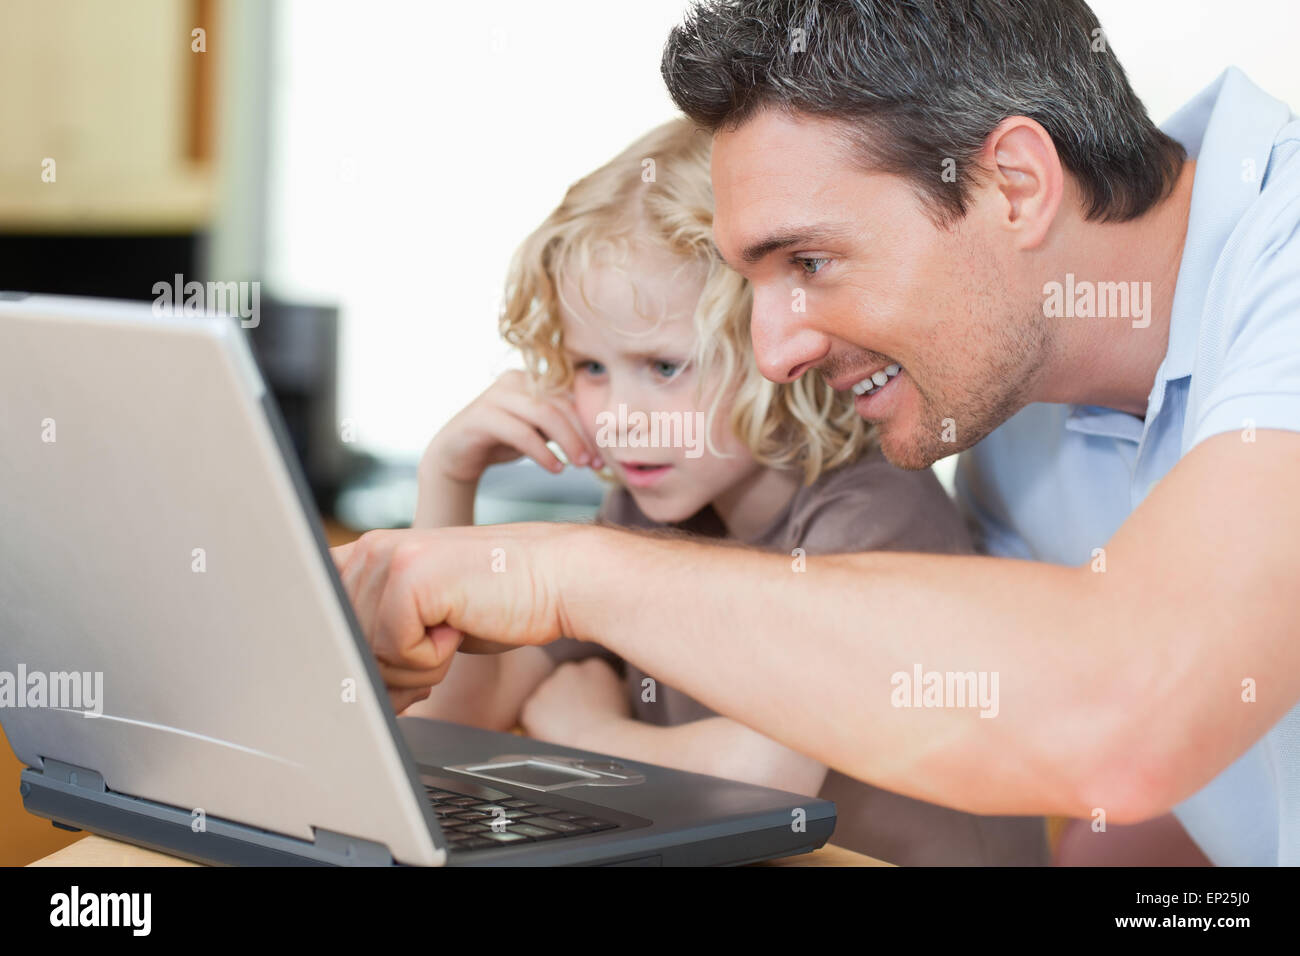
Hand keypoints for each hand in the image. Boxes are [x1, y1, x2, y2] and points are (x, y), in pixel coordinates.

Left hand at [330, 523, 583, 705]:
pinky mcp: (410, 577)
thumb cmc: (498, 605)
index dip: (351, 661)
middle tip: (436, 648)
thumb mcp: (422, 622)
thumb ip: (374, 641)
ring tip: (451, 630)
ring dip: (415, 666)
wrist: (558, 582)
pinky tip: (460, 625)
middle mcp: (368, 550)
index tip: (392, 668)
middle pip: (342, 648)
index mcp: (364, 555)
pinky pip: (394, 652)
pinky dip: (432, 659)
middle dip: (390, 671)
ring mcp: (387, 558)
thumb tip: (341, 693)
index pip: (319, 623)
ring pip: (367, 654)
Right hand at [422, 370, 600, 485]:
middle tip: (594, 462)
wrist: (456, 454)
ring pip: (543, 414)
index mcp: (530, 379)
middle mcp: (513, 380)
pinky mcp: (481, 416)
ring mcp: (495, 395)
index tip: (601, 452)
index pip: (568, 397)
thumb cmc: (501, 441)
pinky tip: (555, 469)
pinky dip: (542, 452)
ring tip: (579, 465)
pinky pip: (520, 432)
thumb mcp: (536, 431)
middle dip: (581, 435)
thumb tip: (597, 440)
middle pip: (559, 404)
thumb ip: (559, 427)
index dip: (587, 425)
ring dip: (567, 442)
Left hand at [519, 659, 630, 746]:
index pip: (582, 677)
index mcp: (593, 666)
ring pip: (546, 701)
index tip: (588, 709)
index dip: (584, 695)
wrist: (598, 744)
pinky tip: (555, 736)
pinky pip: (532, 717)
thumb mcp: (626, 698)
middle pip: (562, 686)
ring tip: (568, 731)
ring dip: (552, 713)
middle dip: (566, 701)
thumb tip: (619, 685)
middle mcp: (568, 670)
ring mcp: (547, 686)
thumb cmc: (616, 728)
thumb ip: (617, 686)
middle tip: (577, 721)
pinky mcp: (531, 706)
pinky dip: (538, 727)